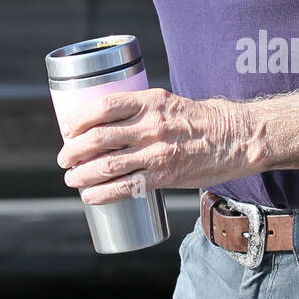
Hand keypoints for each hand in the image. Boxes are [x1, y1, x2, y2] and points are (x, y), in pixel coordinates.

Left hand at [55, 88, 255, 203]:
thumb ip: (139, 111)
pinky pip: (127, 187)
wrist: (235, 138)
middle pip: (98, 138)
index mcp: (150, 102)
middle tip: (64, 158)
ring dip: (82, 174)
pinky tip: (90, 196)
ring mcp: (158, 153)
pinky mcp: (165, 176)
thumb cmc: (198, 120)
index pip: (103, 106)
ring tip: (71, 178)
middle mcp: (152, 126)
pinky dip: (103, 194)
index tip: (66, 128)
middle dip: (73, 150)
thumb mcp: (167, 102)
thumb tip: (102, 125)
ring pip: (107, 165)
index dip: (78, 118)